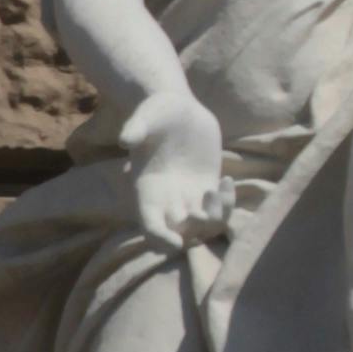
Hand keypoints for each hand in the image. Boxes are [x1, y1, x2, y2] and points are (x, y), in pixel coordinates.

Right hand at [122, 84, 226, 249]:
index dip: (160, 240)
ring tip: (218, 190)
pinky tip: (228, 181)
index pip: (150, 227)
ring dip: (214, 220)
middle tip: (203, 210)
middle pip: (179, 235)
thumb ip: (136, 128)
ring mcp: (189, 197)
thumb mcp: (146, 115)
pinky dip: (227, 205)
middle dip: (193, 232)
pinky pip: (220, 210)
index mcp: (147, 191)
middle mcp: (167, 200)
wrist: (179, 108)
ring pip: (203, 228)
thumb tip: (125, 140)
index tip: (176, 243)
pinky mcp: (207, 188)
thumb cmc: (157, 111)